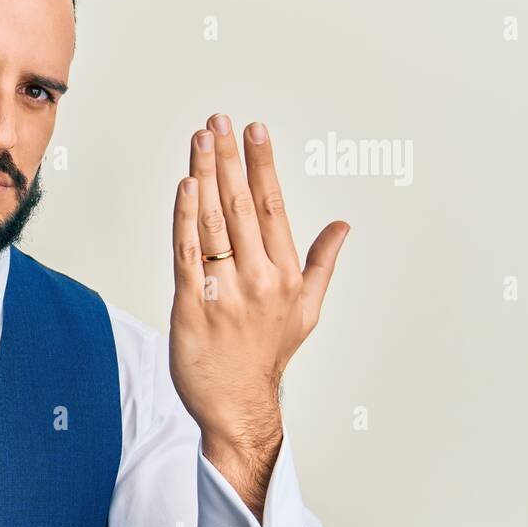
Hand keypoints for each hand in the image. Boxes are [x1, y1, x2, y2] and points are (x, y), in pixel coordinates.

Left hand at [170, 114, 347, 454]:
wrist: (237, 406)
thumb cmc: (267, 356)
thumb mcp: (307, 311)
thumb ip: (322, 263)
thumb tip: (342, 225)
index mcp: (286, 276)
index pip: (274, 208)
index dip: (263, 166)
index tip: (255, 131)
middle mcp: (259, 280)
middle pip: (242, 206)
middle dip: (229, 159)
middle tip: (219, 121)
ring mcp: (225, 293)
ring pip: (214, 223)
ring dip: (205, 176)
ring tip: (199, 139)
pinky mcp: (192, 306)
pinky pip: (187, 254)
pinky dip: (185, 219)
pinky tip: (184, 187)